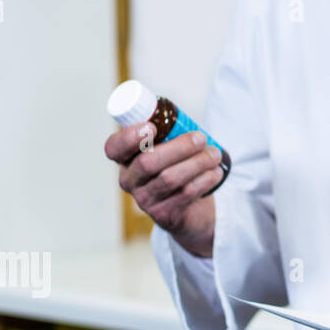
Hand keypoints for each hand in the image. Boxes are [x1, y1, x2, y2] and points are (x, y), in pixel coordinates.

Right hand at [104, 122, 219, 257]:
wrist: (189, 208)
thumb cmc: (177, 167)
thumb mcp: (168, 148)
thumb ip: (168, 131)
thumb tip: (181, 116)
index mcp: (126, 159)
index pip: (113, 148)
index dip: (127, 138)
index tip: (150, 127)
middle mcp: (130, 180)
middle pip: (148, 163)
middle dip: (179, 147)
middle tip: (201, 138)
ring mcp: (145, 199)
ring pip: (170, 179)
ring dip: (197, 163)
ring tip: (215, 154)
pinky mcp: (163, 214)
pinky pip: (185, 194)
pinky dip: (205, 180)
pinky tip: (216, 172)